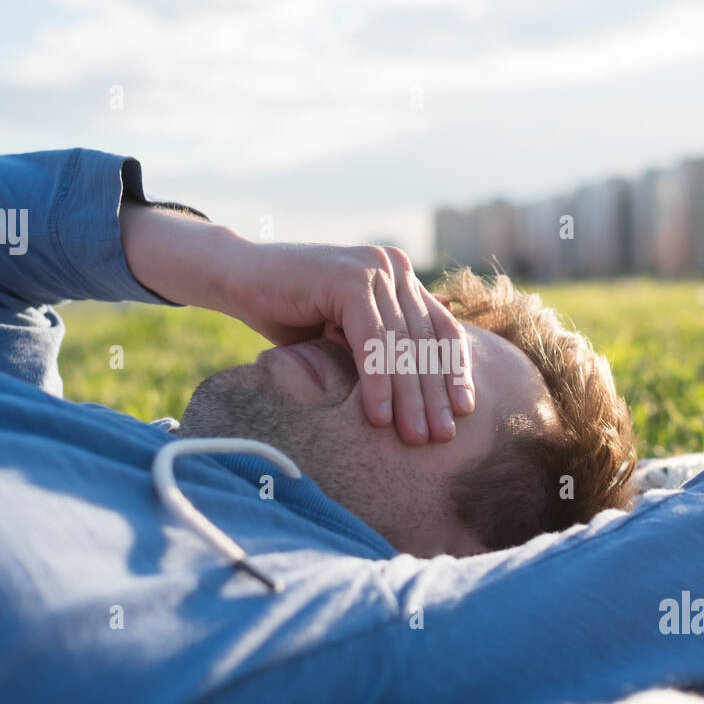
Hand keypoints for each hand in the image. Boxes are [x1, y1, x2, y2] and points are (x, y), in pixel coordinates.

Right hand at [224, 239, 475, 444]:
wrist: (239, 278)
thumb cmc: (291, 313)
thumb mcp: (348, 335)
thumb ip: (382, 351)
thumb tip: (423, 400)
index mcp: (401, 277)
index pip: (441, 329)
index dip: (454, 371)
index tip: (465, 410)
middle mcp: (394, 267)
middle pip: (425, 340)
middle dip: (435, 393)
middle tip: (442, 437)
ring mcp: (373, 268)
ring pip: (401, 344)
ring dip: (409, 396)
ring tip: (414, 436)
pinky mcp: (349, 278)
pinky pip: (371, 340)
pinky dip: (377, 382)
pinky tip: (379, 416)